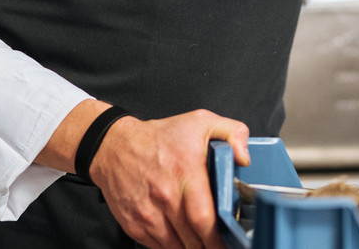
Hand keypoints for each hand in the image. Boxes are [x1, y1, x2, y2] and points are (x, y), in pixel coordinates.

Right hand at [88, 109, 249, 248]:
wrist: (114, 146)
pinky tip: (181, 236)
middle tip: (219, 244)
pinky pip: (159, 248)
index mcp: (185, 171)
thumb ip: (232, 133)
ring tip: (201, 240)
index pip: (204, 218)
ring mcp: (148, 214)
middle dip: (210, 246)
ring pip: (177, 247)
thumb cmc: (158, 138)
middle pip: (194, 239)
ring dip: (192, 247)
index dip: (219, 238)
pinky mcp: (135, 225)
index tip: (230, 241)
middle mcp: (165, 195)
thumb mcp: (200, 122)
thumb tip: (245, 157)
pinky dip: (173, 246)